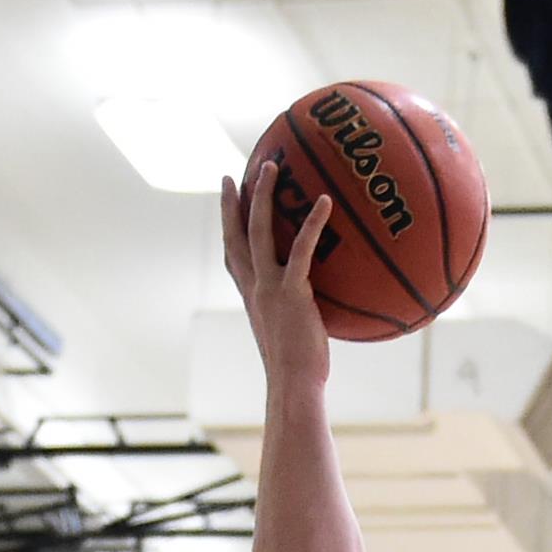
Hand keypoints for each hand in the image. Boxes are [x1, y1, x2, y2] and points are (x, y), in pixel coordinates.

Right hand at [219, 160, 333, 386]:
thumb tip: (322, 316)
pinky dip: (312, 223)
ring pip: (259, 230)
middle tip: (231, 175)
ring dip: (262, 196)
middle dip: (232, 203)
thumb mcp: (296, 339)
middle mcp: (254, 287)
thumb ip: (301, 319)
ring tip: (270, 166)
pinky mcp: (291, 291)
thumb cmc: (299, 372)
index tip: (226, 210)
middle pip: (236, 235)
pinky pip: (302, 248)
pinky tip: (325, 201)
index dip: (228, 231)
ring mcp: (270, 287)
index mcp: (252, 298)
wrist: (293, 384)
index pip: (233, 259)